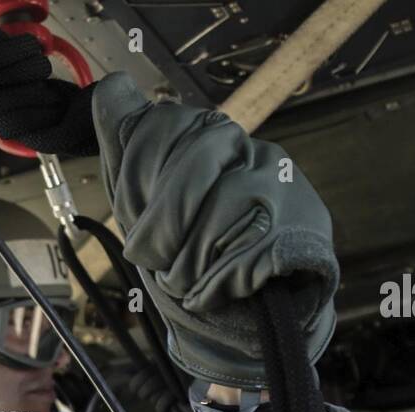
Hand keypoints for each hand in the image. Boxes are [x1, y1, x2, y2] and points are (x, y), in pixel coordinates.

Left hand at [90, 72, 338, 389]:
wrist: (258, 320)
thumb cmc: (200, 255)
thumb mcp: (154, 203)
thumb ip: (131, 151)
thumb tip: (111, 88)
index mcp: (215, 136)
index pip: (160, 126)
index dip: (133, 184)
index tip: (136, 221)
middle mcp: (255, 151)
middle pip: (190, 169)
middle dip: (160, 230)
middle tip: (156, 261)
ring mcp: (285, 191)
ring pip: (216, 219)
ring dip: (188, 268)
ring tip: (190, 283)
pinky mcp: (303, 234)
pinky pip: (243, 258)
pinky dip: (215, 288)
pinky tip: (215, 294)